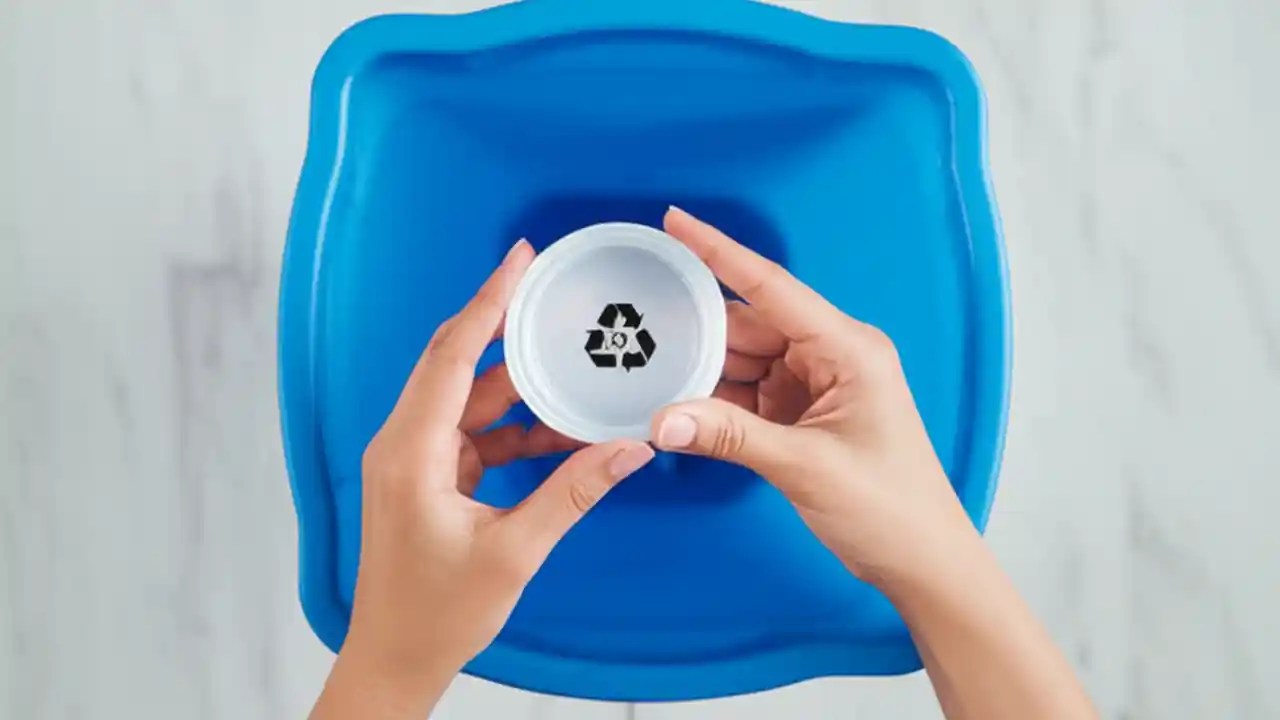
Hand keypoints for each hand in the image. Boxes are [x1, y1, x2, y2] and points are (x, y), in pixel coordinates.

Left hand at [313, 240, 654, 718]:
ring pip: (469, 399)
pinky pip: (475, 433)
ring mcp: (415, 460)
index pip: (452, 356)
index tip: (518, 261)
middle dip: (501, 323)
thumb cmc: (436, 614)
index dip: (488, 303)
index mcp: (411, 452)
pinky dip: (516, 428)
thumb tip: (629, 449)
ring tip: (568, 358)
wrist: (394, 659)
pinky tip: (561, 429)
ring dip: (517, 384)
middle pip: (456, 363)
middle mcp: (404, 444)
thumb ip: (573, 493)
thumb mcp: (514, 552)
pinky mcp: (429, 477)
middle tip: (545, 286)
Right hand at [651, 207, 975, 587]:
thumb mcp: (805, 467)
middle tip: (637, 329)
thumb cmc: (889, 507)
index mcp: (848, 348)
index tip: (676, 220)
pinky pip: (749, 392)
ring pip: (745, 359)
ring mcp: (818, 383)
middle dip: (698, 331)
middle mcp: (833, 354)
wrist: (921, 560)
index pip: (772, 287)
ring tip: (649, 371)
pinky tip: (682, 406)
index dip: (719, 252)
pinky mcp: (805, 412)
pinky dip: (717, 400)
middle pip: (750, 325)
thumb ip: (729, 437)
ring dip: (704, 370)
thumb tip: (660, 419)